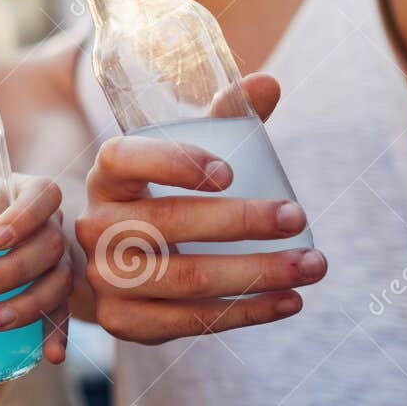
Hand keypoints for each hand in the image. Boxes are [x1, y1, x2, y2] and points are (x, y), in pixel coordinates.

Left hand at [0, 174, 72, 364]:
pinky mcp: (52, 294)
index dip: (25, 215)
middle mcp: (48, 225)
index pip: (42, 194)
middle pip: (51, 243)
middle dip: (16, 269)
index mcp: (20, 193)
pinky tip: (49, 355)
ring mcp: (55, 261)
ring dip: (31, 304)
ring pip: (59, 280)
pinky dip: (58, 334)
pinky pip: (63, 314)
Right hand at [73, 73, 324, 344]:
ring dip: (256, 273)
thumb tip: (267, 83)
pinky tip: (288, 301)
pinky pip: (186, 321)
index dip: (173, 162)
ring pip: (184, 278)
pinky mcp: (121, 320)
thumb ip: (223, 120)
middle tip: (296, 216)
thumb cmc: (164, 199)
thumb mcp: (185, 158)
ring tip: (311, 265)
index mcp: (107, 176)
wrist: (120, 267)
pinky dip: (245, 313)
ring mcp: (104, 277)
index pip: (125, 158)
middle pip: (165, 222)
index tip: (231, 172)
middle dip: (240, 221)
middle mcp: (95, 226)